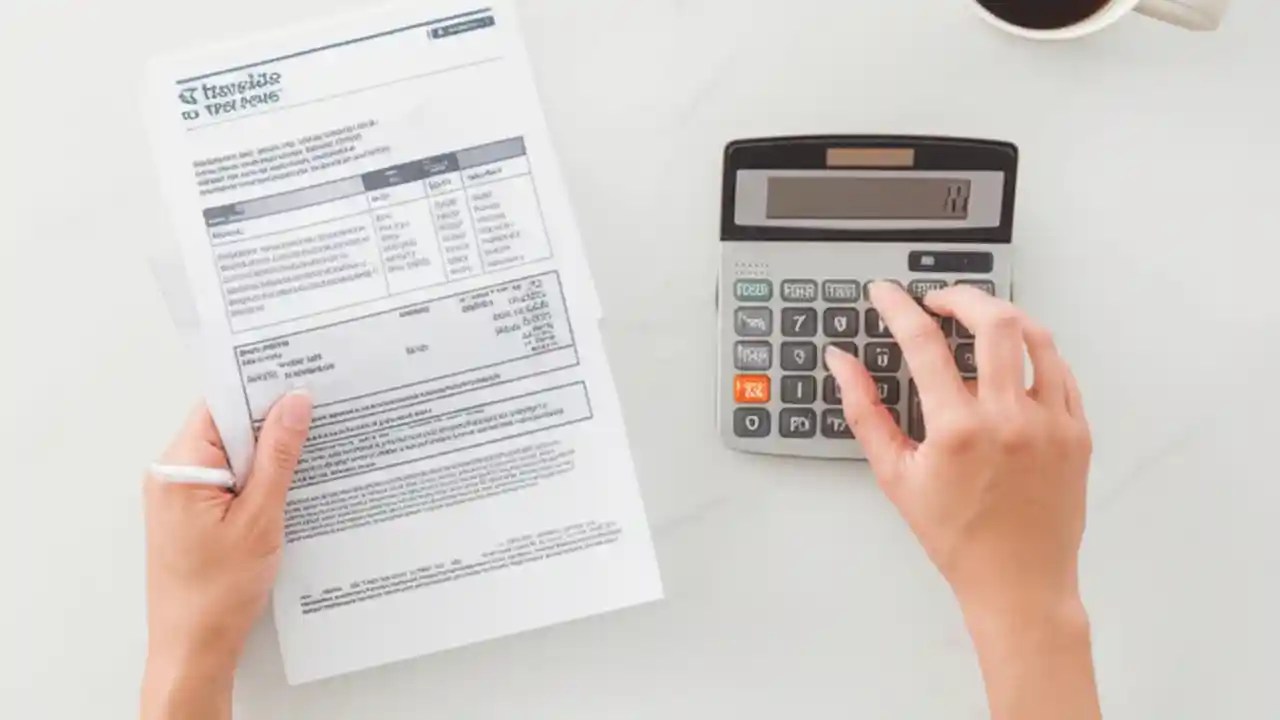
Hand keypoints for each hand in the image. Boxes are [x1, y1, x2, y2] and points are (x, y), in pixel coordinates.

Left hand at [141, 392, 311, 719]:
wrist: (193, 647)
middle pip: (226, 425)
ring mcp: (179, 494)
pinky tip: (287, 487)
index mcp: (179, 468)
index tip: (301, 381)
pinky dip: (257, 477)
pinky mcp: (191, 512)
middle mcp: (172, 474)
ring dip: (268, 452)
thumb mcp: (260, 516)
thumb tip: (295, 402)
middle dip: (272, 420)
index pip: (220, 405)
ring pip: (231, 452)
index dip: (261, 390)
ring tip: (308, 455)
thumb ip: (279, 455)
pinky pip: (228, 477)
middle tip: (318, 414)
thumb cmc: (218, 592)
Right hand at [825, 282, 1097, 719]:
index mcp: (958, 430)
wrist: (1019, 582)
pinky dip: (1035, 351)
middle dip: (959, 295)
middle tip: (938, 299)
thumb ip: (865, 411)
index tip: (888, 294)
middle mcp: (1009, 420)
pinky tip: (1014, 356)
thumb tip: (843, 364)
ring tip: (978, 318)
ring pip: (1036, 336)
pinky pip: (1061, 370)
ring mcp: (1050, 424)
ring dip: (1002, 315)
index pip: (923, 343)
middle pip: (993, 321)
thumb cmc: (957, 537)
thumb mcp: (895, 475)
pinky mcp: (1077, 432)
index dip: (898, 307)